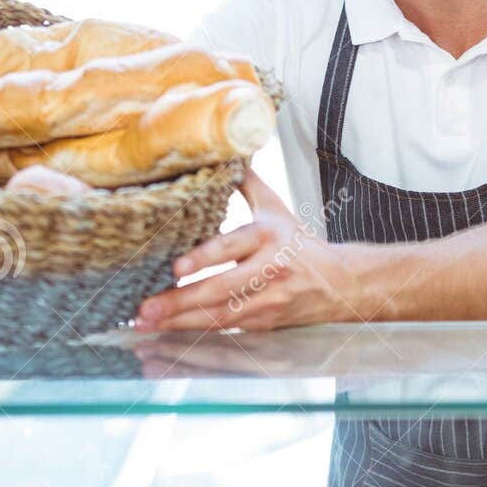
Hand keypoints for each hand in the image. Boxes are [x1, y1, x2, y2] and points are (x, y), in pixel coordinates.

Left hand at [134, 169, 360, 331]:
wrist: (341, 283)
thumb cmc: (300, 243)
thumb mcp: (276, 208)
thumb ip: (246, 184)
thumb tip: (220, 153)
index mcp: (268, 237)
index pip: (232, 248)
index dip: (204, 259)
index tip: (175, 269)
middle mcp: (268, 271)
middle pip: (220, 289)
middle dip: (179, 301)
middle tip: (145, 308)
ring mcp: (268, 301)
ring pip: (220, 316)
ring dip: (180, 322)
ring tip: (146, 324)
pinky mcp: (265, 322)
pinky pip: (226, 329)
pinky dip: (195, 333)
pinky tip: (168, 333)